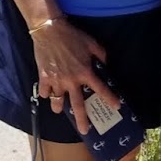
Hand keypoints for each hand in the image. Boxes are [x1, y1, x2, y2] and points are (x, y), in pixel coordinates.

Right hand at [32, 19, 114, 135]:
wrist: (49, 29)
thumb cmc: (71, 35)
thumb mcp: (91, 42)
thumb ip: (100, 54)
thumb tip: (104, 64)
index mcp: (85, 71)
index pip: (100, 89)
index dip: (110, 98)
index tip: (116, 106)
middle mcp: (72, 80)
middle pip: (78, 105)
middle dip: (82, 120)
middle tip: (85, 130)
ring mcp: (57, 80)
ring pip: (58, 101)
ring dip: (58, 107)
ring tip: (59, 110)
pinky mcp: (44, 77)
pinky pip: (45, 91)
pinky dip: (46, 93)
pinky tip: (47, 92)